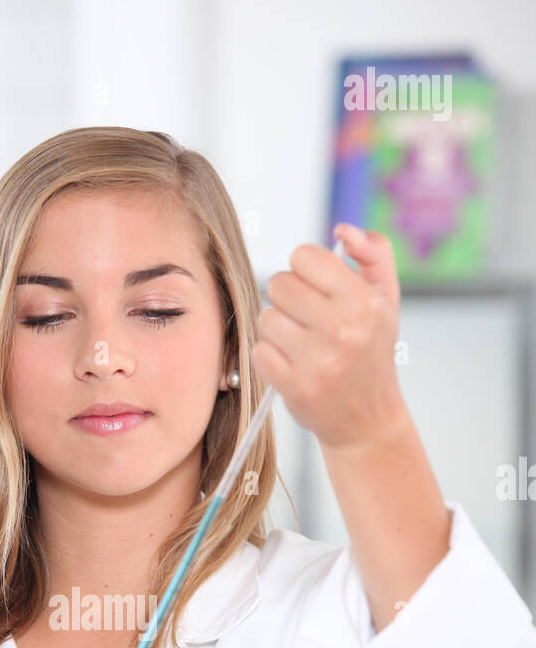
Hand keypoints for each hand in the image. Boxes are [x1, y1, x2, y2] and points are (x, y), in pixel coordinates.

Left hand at [252, 223, 407, 449]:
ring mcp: (317, 361)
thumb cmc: (372, 351)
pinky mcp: (294, 387)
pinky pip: (260, 351)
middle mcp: (342, 330)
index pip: (305, 257)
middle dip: (288, 297)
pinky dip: (270, 356)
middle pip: (279, 284)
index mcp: (364, 302)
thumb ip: (374, 253)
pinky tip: (292, 363)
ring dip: (277, 328)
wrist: (368, 419)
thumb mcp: (387, 298)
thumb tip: (342, 228)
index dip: (304, 268)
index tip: (315, 286)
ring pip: (266, 318)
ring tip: (300, 342)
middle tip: (305, 316)